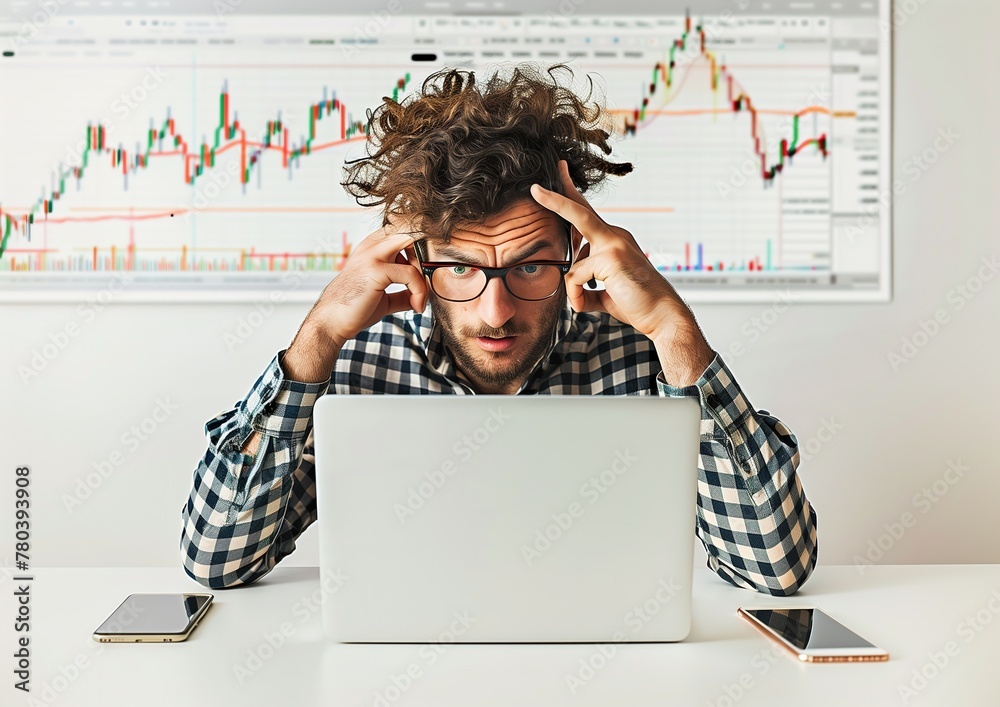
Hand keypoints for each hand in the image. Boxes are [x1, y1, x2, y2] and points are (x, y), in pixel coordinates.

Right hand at [301, 217, 426, 349]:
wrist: (332, 323)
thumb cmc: (354, 309)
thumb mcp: (384, 297)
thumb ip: (403, 292)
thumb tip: (423, 295)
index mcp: (373, 247)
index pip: (405, 230)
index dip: (423, 246)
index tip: (429, 269)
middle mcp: (372, 245)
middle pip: (410, 227)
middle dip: (427, 250)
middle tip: (425, 279)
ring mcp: (372, 255)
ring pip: (412, 242)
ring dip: (423, 269)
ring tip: (420, 295)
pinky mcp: (375, 269)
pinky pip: (410, 273)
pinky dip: (419, 290)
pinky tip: (416, 306)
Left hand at [529, 160, 713, 383]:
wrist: (662, 315)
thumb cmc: (636, 303)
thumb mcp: (604, 291)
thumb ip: (585, 284)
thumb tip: (569, 288)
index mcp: (613, 239)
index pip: (587, 213)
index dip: (569, 194)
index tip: (560, 173)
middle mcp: (614, 235)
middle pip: (578, 212)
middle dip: (555, 198)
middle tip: (534, 188)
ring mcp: (613, 243)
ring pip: (572, 259)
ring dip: (574, 288)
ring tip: (587, 301)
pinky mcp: (610, 257)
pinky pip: (575, 278)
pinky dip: (578, 296)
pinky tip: (591, 303)